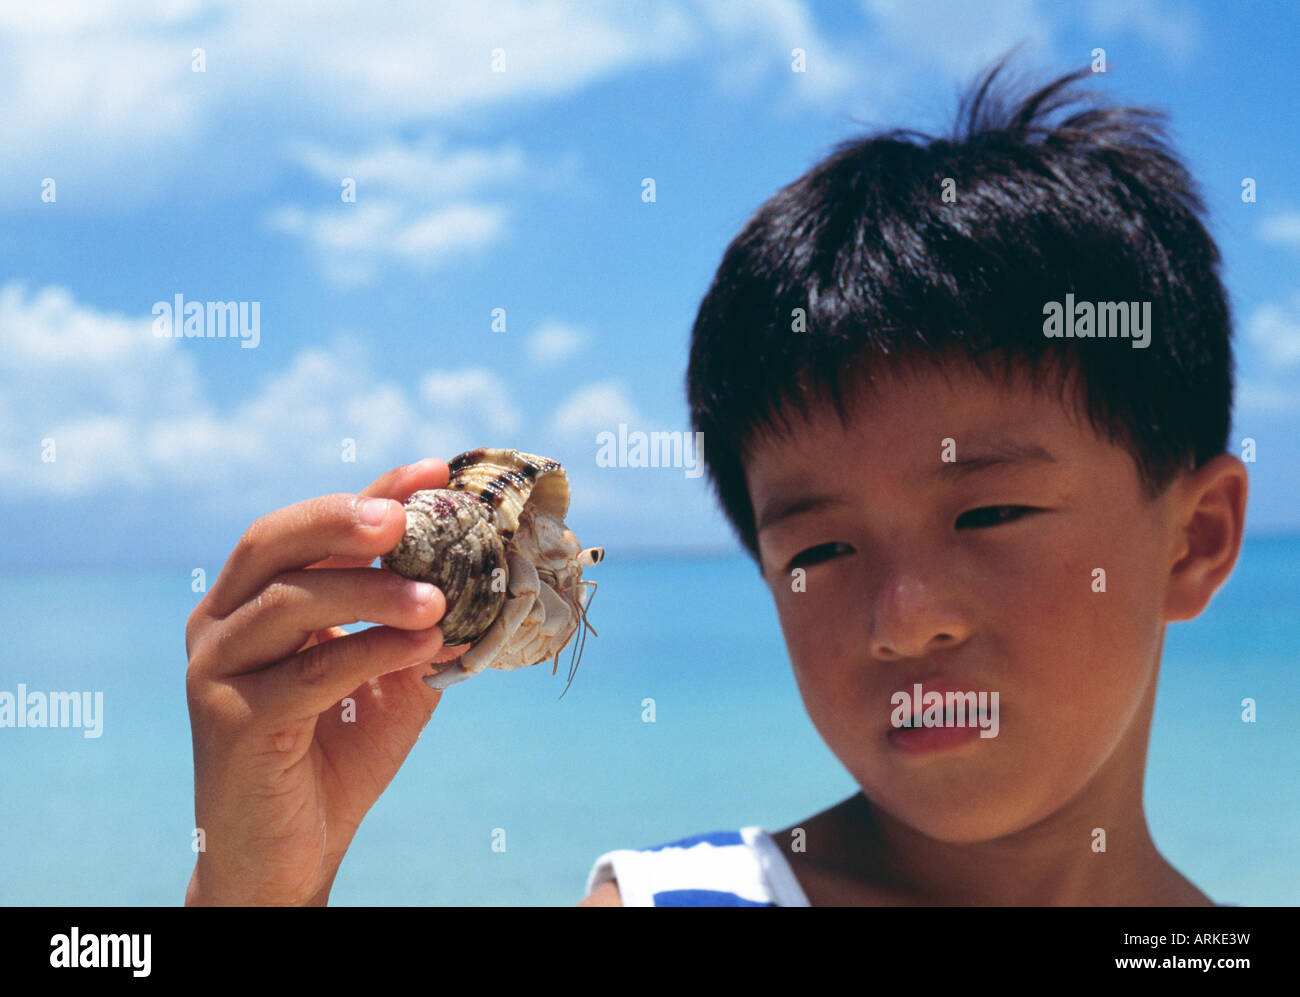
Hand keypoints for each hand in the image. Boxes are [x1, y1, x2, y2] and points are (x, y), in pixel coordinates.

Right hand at [184, 458, 466, 904]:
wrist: (289, 854)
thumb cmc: (336, 756)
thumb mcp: (387, 678)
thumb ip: (414, 625)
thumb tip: (484, 571)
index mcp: (252, 602)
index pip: (309, 530)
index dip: (371, 491)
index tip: (436, 471)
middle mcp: (221, 623)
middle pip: (274, 542)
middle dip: (345, 519)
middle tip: (409, 516)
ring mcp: (216, 670)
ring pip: (292, 603)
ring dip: (373, 593)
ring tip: (440, 599)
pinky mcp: (229, 721)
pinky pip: (308, 671)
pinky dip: (371, 651)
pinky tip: (425, 645)